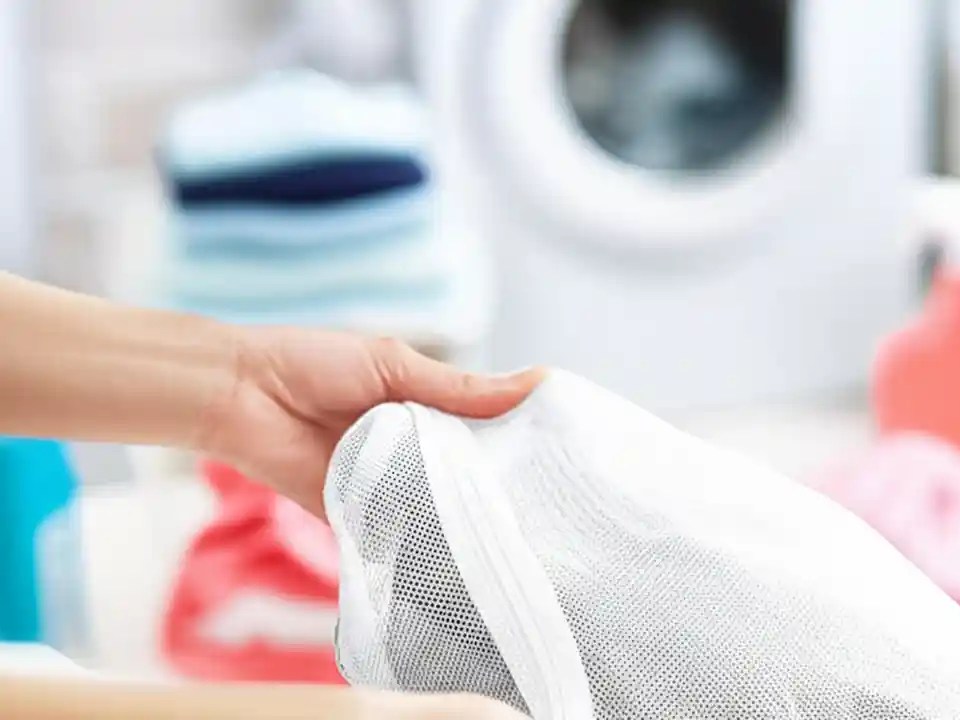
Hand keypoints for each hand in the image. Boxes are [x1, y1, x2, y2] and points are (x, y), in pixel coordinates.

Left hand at [197, 326, 543, 516]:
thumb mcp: (395, 366)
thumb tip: (537, 382)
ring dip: (463, 518)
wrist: (240, 396)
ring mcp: (388, 484)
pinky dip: (419, 543)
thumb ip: (461, 387)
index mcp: (428, 406)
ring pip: (438, 508)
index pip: (487, 431)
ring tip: (512, 536)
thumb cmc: (313, 363)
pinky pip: (396, 535)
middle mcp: (413, 448)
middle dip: (497, 488)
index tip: (562, 460)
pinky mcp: (359, 516)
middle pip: (468, 475)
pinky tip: (456, 553)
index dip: (519, 444)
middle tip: (547, 509)